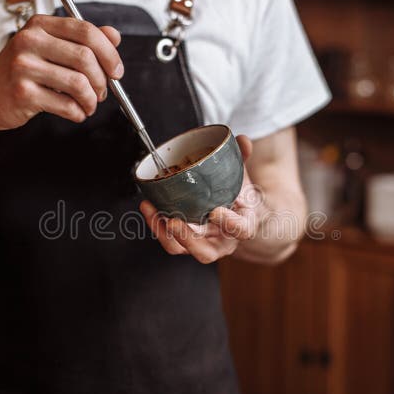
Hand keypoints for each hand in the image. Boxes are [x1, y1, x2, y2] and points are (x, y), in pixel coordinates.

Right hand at [0, 14, 122, 131]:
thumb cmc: (21, 74)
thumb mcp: (50, 50)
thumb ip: (82, 40)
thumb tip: (114, 35)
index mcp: (39, 25)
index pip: (86, 31)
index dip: (109, 53)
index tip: (116, 71)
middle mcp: (29, 41)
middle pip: (86, 58)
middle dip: (102, 81)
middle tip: (102, 92)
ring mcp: (23, 67)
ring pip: (79, 84)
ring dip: (92, 100)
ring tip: (88, 105)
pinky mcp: (23, 93)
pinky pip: (67, 105)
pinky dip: (78, 113)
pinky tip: (75, 112)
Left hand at [140, 135, 259, 263]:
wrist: (234, 215)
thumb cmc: (239, 197)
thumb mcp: (244, 177)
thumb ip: (243, 158)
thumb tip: (241, 140)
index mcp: (243, 226)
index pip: (241, 230)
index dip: (230, 223)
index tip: (215, 210)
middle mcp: (221, 241)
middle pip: (205, 252)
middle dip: (188, 239)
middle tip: (174, 221)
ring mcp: (201, 244)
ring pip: (181, 249)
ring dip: (164, 233)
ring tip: (153, 210)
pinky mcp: (184, 242)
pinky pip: (168, 241)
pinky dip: (155, 225)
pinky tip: (148, 207)